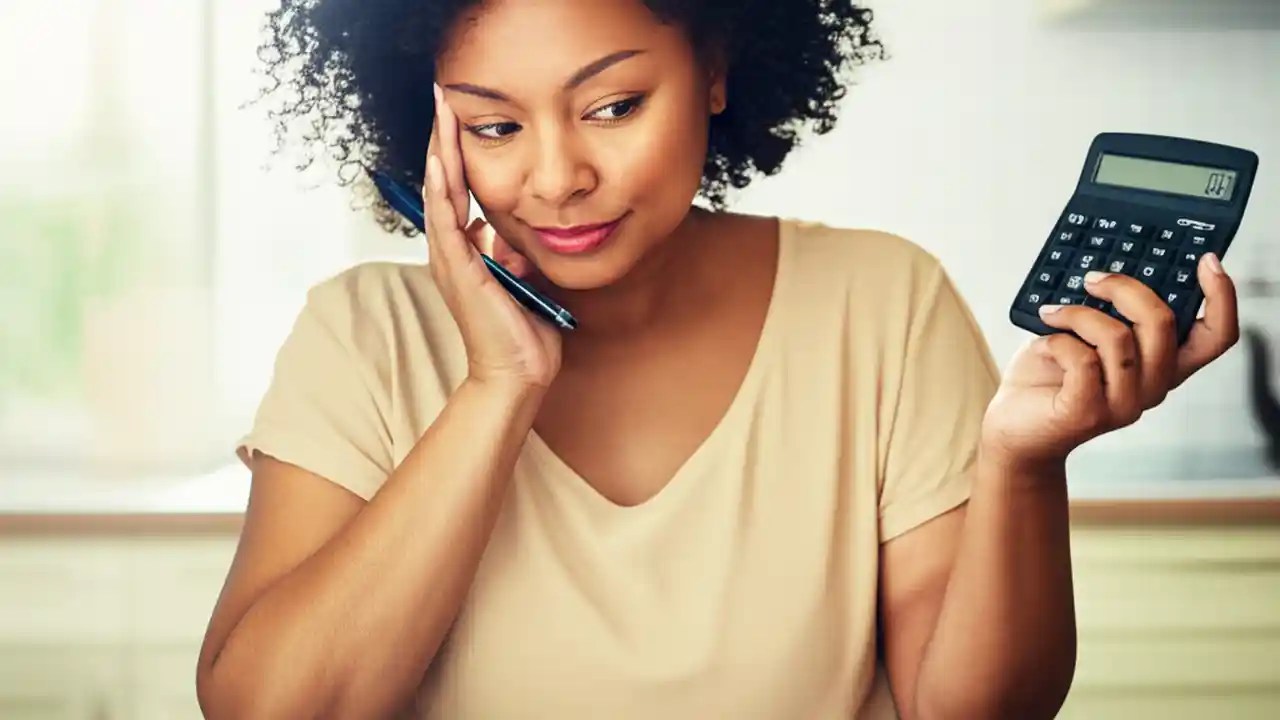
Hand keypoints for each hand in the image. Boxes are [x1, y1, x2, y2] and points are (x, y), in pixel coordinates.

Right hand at [423, 83, 561, 391]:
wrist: (518, 373)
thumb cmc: (522, 332)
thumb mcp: (522, 279)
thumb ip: (512, 253)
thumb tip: (511, 234)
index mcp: (466, 251)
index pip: (456, 189)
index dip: (456, 150)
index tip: (458, 114)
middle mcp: (452, 251)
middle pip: (442, 182)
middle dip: (443, 138)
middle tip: (443, 96)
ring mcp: (451, 260)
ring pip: (439, 194)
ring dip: (440, 152)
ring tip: (440, 114)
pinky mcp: (459, 272)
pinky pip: (446, 223)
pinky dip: (444, 192)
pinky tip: (443, 163)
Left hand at [982, 253, 1239, 467]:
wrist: (1014, 427)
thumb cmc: (1049, 378)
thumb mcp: (1086, 337)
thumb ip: (1110, 315)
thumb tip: (1108, 275)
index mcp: (1162, 367)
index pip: (1216, 336)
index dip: (1221, 297)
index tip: (1207, 261)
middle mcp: (1152, 388)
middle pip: (1163, 322)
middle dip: (1125, 287)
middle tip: (1092, 279)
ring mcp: (1123, 404)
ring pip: (1118, 337)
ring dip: (1078, 314)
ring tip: (1054, 313)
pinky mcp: (1088, 413)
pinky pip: (1081, 358)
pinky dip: (1058, 340)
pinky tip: (1045, 344)